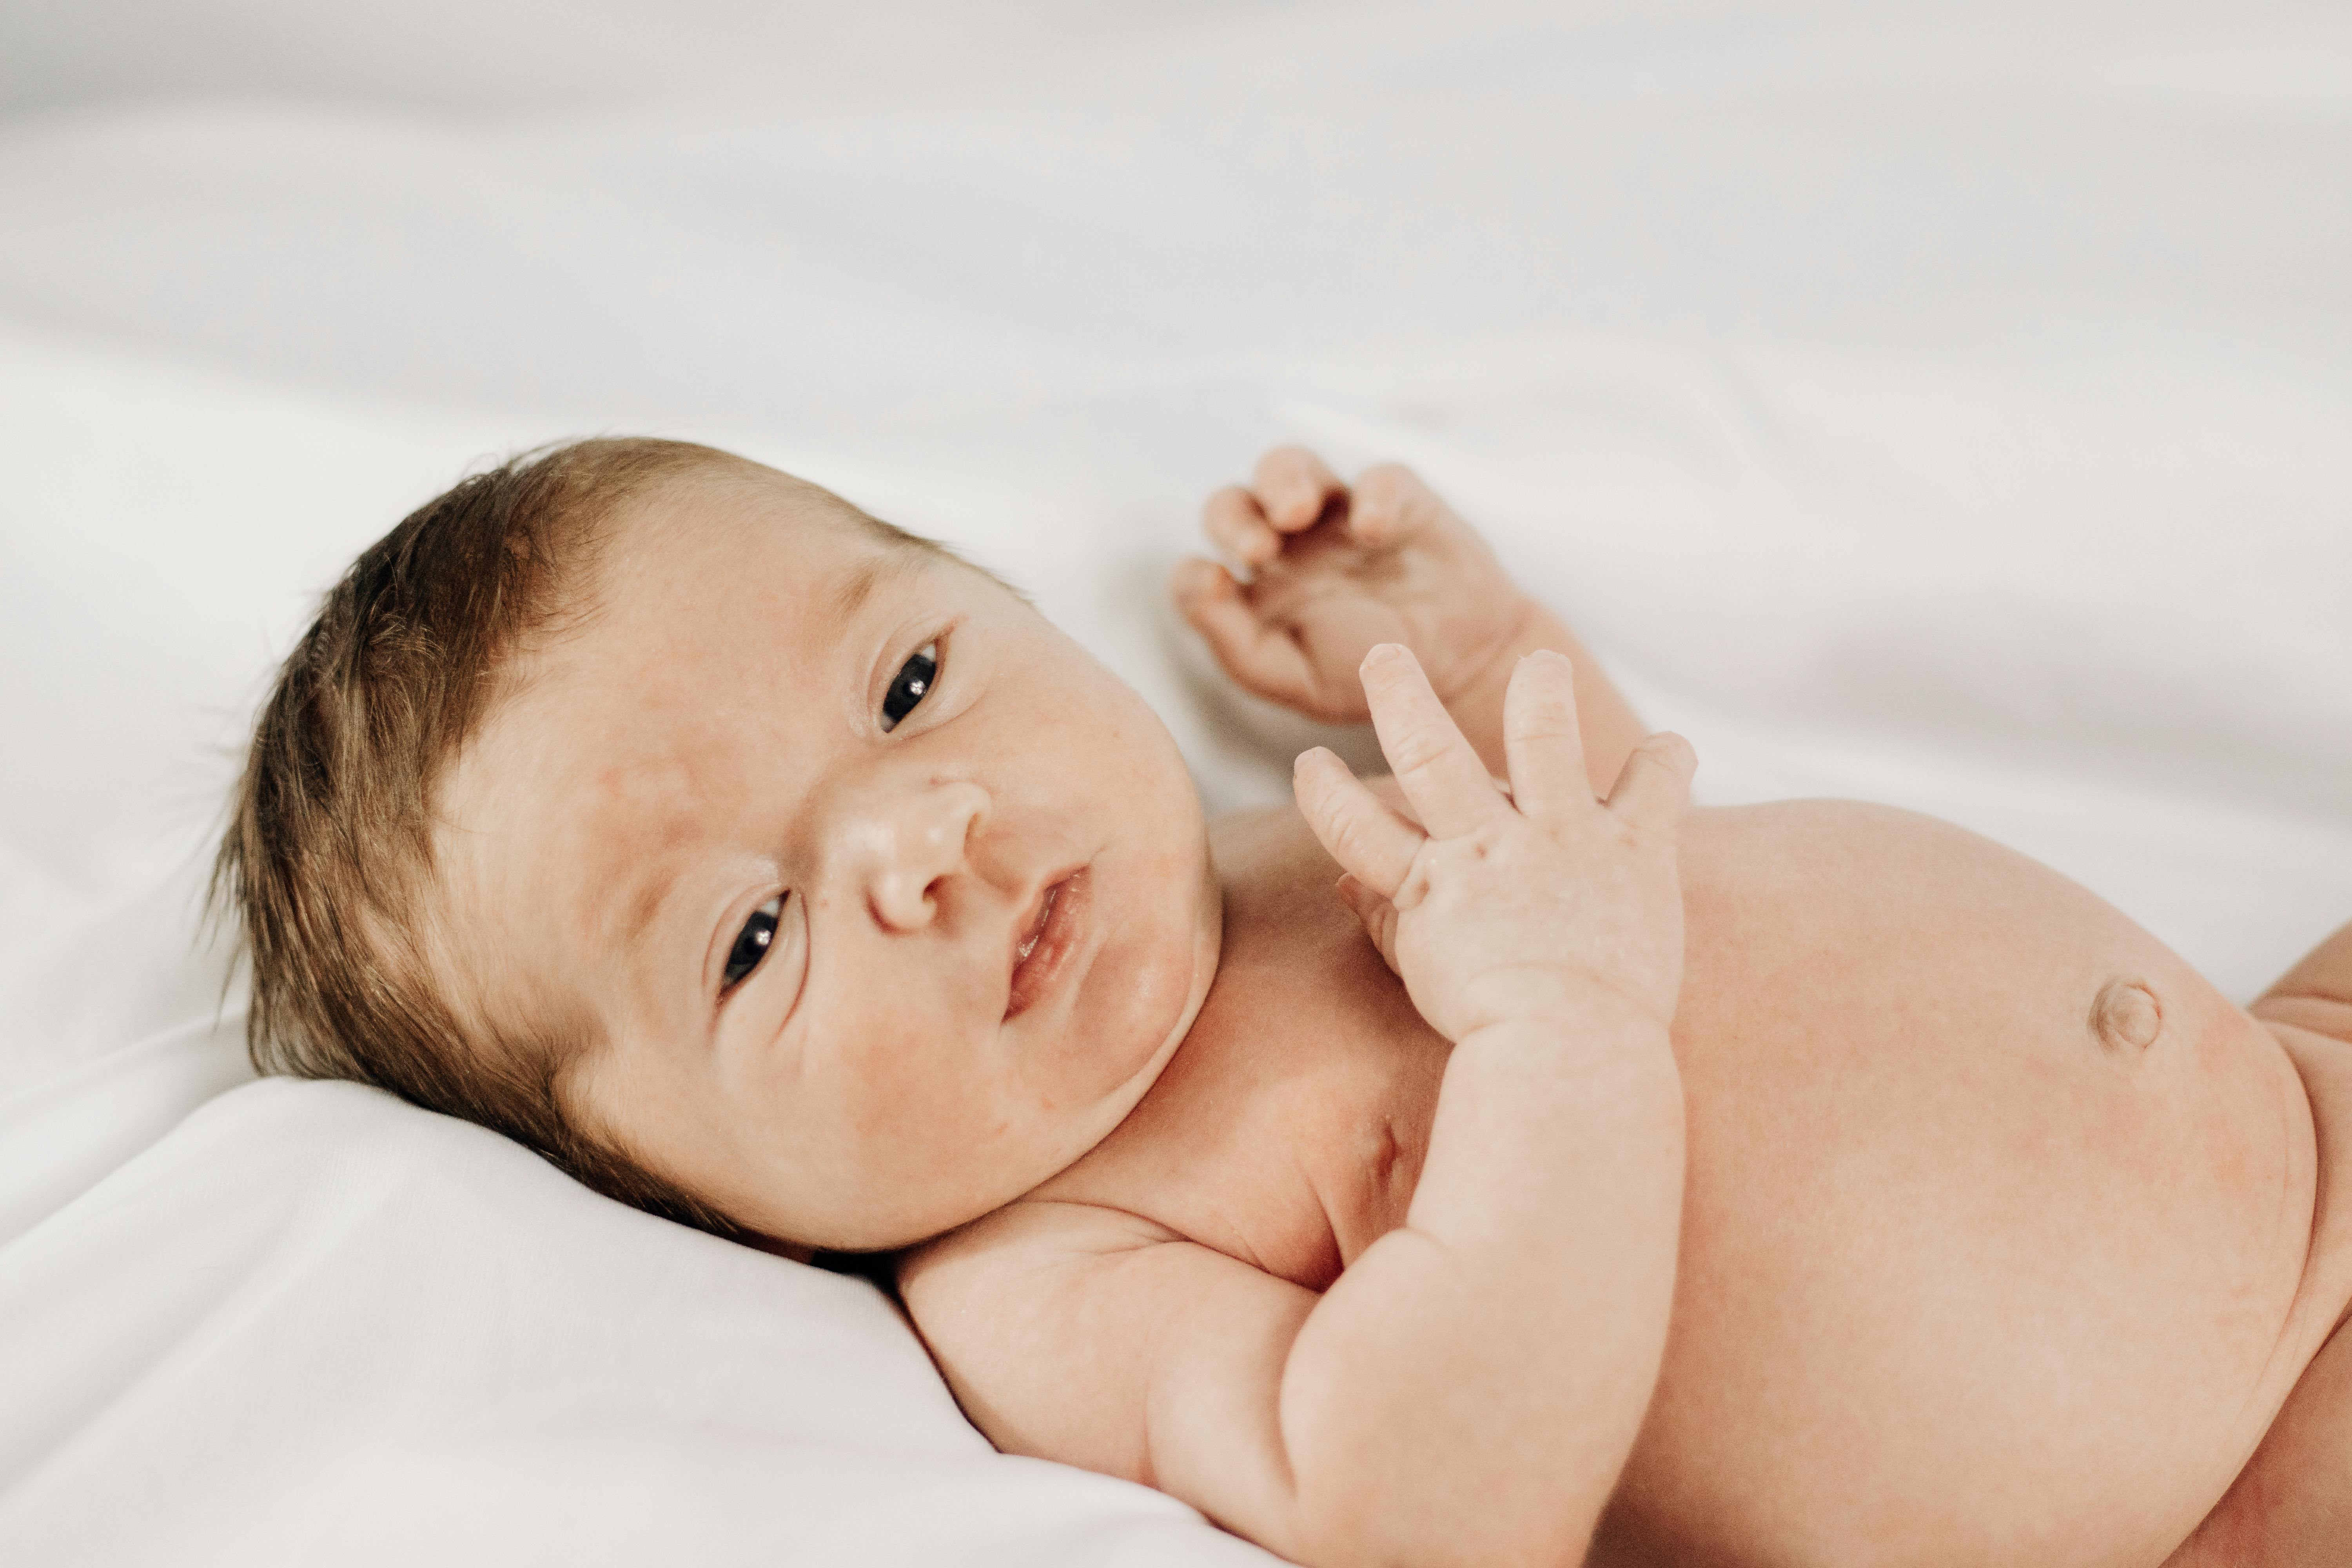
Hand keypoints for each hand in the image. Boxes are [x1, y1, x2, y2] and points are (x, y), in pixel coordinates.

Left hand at [1173, 448, 1528, 724]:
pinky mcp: (1399, 501)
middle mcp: (1286, 547)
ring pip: (1289, 466)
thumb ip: (1236, 645)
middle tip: (1257, 548)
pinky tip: (1373, 530)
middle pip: (1234, 503)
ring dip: (1283, 481)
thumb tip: (1202, 581)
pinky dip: (1375, 495)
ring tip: (1295, 513)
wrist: (1462, 672)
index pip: (1198, 571)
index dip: (1192, 577)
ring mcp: (1339, 516)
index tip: (1215, 588)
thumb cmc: (1370, 674)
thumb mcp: (1298, 680)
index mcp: (1255, 594)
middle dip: (1235, 517)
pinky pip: (1381, 478)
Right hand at [1293, 645, 1694, 1043]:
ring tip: (1538, 665)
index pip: (1356, 828)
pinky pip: (1653, 786)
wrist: (1572, 1051)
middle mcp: (1491, 849)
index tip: (1307, 765)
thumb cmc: (1498, 1029)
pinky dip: (1665, 761)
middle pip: (1429, 756)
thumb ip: (1389, 923)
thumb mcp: (1426, 975)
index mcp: (1435, 887)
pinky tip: (1669, 746)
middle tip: (1384, 653)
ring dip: (1539, 692)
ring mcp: (1563, 842)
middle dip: (1399, 698)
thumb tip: (1348, 885)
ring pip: (1544, 738)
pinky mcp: (1632, 850)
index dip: (1325, 794)